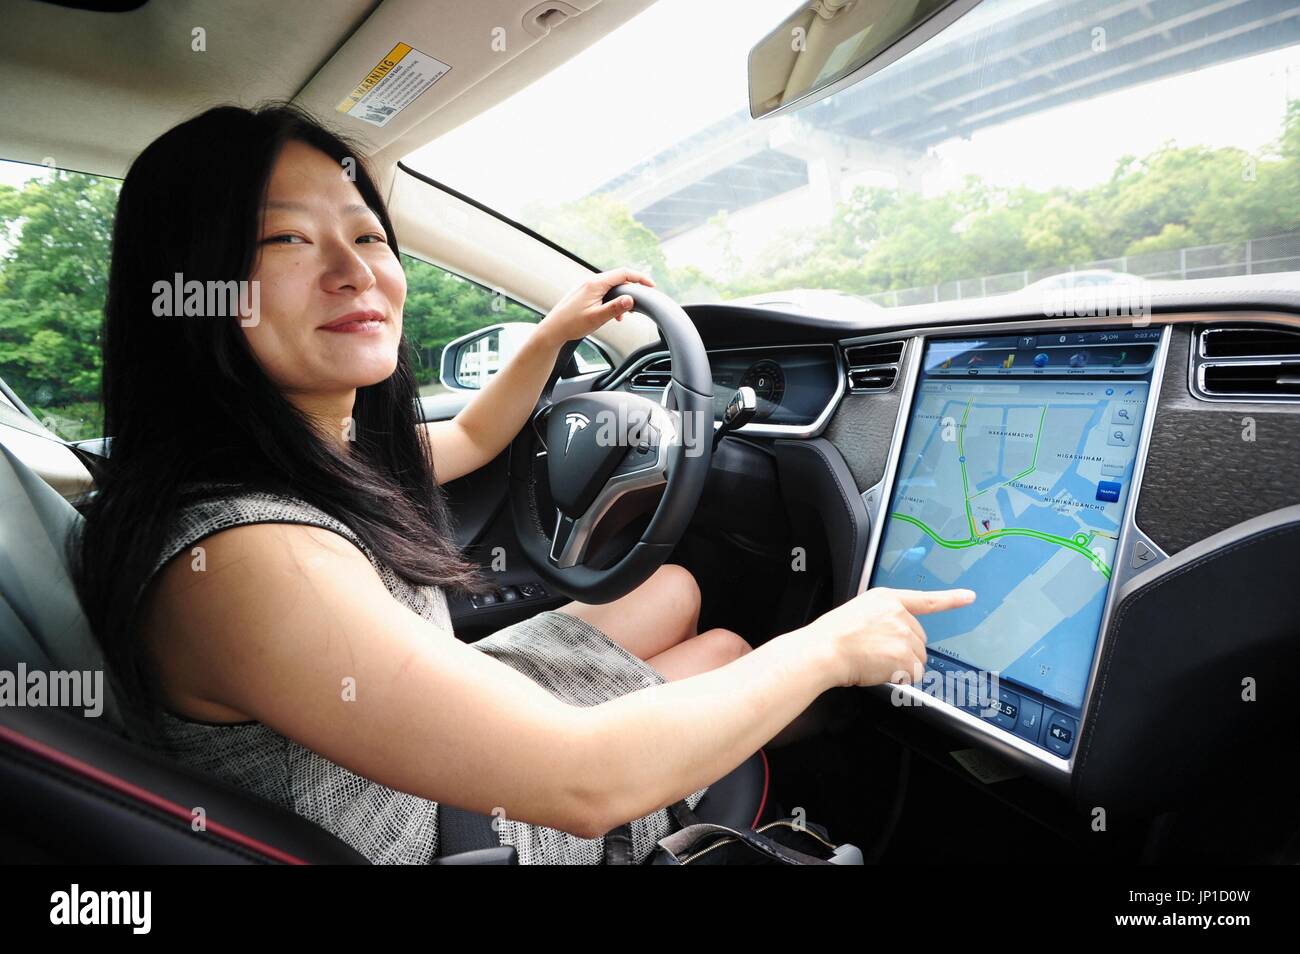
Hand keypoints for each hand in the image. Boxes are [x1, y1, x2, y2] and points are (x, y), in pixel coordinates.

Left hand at [535, 267, 655, 349]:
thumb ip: (615, 308)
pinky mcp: (584, 294)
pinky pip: (604, 292)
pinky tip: (613, 316)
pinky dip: (612, 301)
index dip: (639, 278)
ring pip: (611, 287)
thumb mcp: (597, 318)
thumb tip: (631, 299)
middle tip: (641, 302)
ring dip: (621, 298)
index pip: (623, 274)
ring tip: (625, 314)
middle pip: (618, 279)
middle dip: (632, 289)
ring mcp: (587, 287)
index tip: (651, 286)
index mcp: (595, 284)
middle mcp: (591, 282)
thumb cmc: (572, 324)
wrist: (552, 330)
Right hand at [804, 586, 975, 688]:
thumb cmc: (832, 637)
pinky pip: (912, 674)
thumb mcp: (858, 613)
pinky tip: (878, 670)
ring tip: (873, 661)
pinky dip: (899, 678)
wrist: (823, 651)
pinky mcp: (904, 655)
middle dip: (905, 651)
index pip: (925, 599)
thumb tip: (894, 640)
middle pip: (920, 640)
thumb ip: (882, 619)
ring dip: (901, 666)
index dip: (950, 599)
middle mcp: (899, 613)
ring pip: (917, 659)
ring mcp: (903, 634)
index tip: (969, 597)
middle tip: (876, 654)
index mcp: (886, 599)